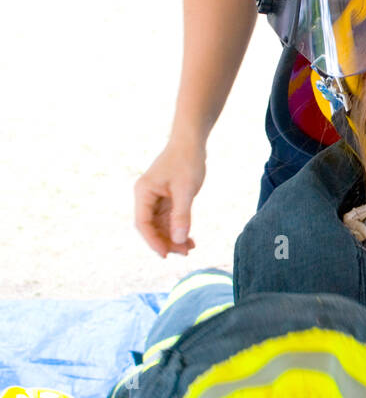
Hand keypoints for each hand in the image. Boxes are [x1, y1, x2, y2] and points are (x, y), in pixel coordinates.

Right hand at [134, 138, 205, 256]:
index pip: (143, 224)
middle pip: (150, 227)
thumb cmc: (186, 161)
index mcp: (143, 192)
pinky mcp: (165, 198)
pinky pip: (168, 219)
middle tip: (185, 253)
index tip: (166, 255)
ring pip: (160, 225)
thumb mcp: (185, 190)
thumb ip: (181, 215)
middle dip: (166, 242)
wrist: (191, 142)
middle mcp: (145, 196)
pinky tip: (189, 239)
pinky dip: (177, 229)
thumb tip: (178, 240)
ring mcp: (155, 198)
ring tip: (190, 248)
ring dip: (173, 238)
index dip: (153, 241)